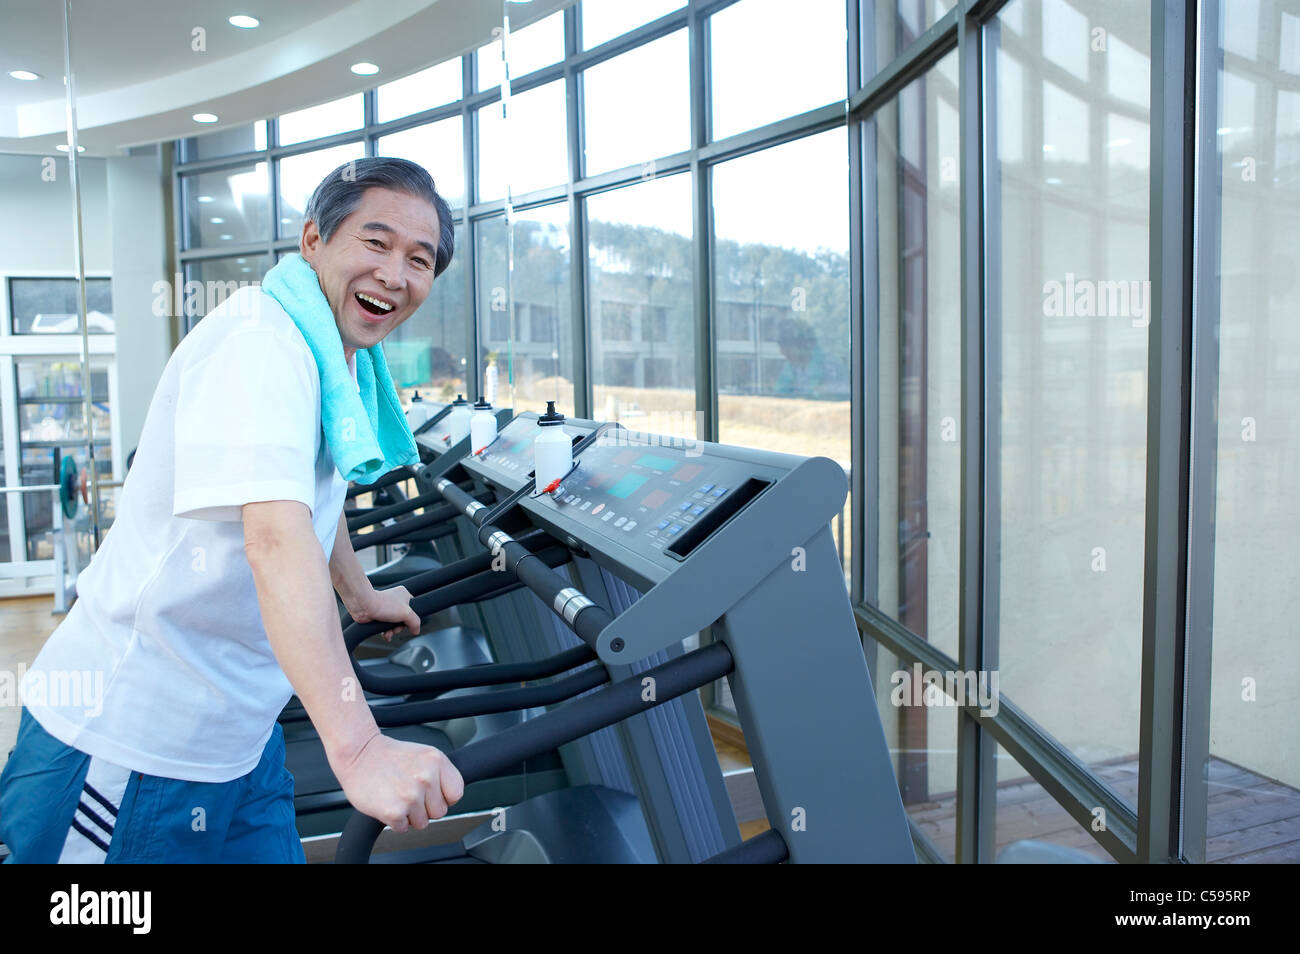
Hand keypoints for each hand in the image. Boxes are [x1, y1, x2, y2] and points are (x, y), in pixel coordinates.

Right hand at [332, 732, 464, 831]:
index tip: (432, 793)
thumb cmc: (388, 756)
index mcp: (437, 761)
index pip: (456, 793)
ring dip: (409, 815)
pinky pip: (403, 827)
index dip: (443, 796)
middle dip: (425, 807)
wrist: (358, 753)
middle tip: (409, 793)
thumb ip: (439, 774)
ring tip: (396, 795)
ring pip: (422, 822)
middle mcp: (426, 778)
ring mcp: (411, 796)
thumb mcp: (423, 755)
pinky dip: (394, 820)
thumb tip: (450, 795)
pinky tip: (388, 802)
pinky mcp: (394, 811)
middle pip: (440, 811)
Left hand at [350, 584, 420, 641]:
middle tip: (396, 628)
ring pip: (394, 624)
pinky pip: (386, 626)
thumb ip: (415, 622)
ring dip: (392, 631)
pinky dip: (386, 632)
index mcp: (404, 595)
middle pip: (404, 619)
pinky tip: (385, 634)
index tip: (408, 623)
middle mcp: (395, 600)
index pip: (414, 609)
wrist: (363, 606)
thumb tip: (416, 630)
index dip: (411, 619)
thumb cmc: (382, 604)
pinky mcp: (379, 615)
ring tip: (388, 632)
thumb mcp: (406, 613)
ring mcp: (386, 608)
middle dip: (399, 627)